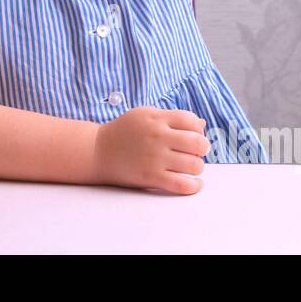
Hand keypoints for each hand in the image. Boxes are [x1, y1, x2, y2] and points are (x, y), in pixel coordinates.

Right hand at [92, 107, 210, 194]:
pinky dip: (194, 186)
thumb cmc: (124, 132)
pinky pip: (182, 185)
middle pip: (198, 143)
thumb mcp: (145, 115)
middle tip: (197, 152)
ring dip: (197, 167)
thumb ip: (172, 118)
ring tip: (191, 167)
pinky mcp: (151, 177)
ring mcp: (154, 158)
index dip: (198, 129)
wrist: (97, 151)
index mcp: (156, 118)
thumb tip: (202, 125)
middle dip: (203, 148)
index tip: (194, 136)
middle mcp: (157, 136)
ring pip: (194, 165)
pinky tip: (194, 183)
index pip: (191, 121)